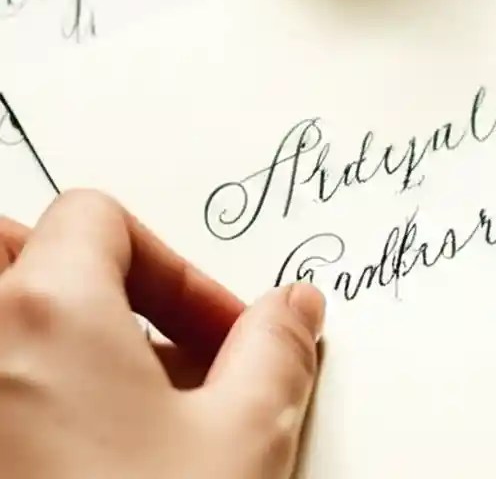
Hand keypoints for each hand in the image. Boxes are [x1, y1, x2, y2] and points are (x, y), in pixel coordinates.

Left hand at [0, 190, 324, 478]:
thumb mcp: (243, 440)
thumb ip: (274, 353)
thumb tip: (291, 312)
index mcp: (45, 312)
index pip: (98, 218)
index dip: (178, 271)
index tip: (222, 333)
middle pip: (12, 250)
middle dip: (84, 277)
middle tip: (143, 332)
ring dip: (56, 338)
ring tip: (130, 406)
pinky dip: (31, 392)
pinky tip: (93, 452)